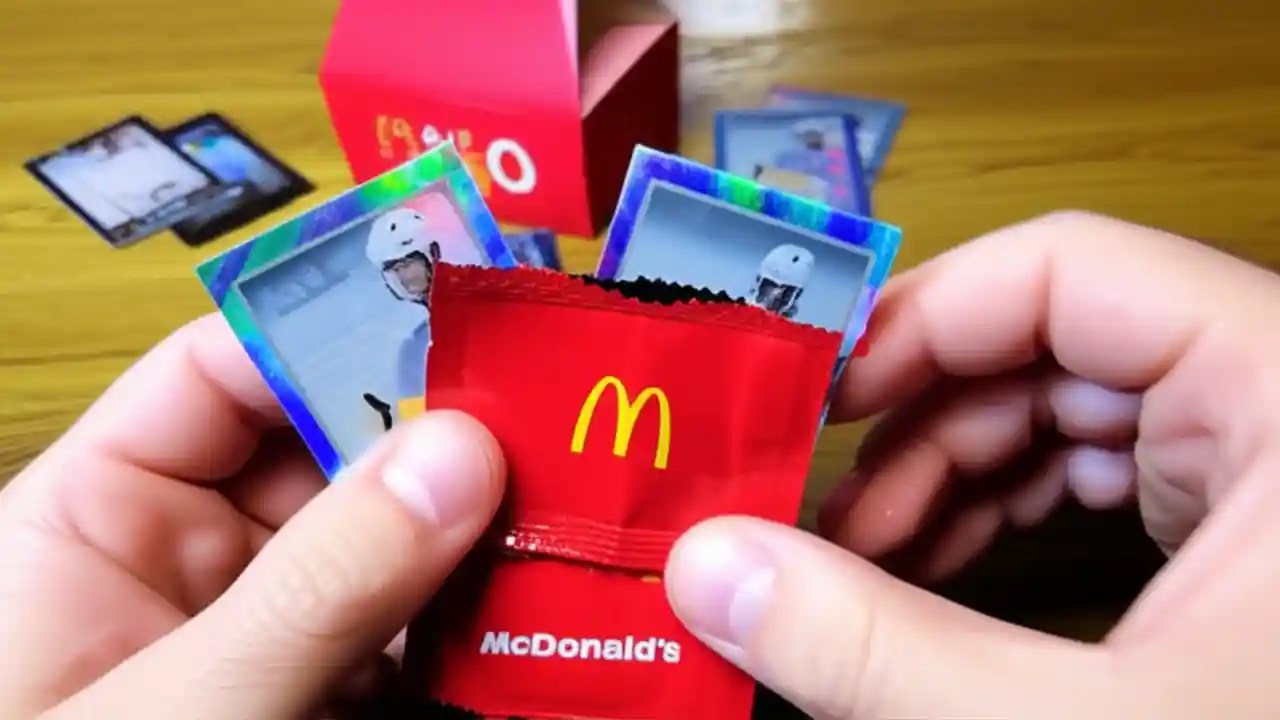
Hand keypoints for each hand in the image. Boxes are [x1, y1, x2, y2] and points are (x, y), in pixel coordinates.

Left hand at [0, 315, 504, 718]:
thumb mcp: (177, 705)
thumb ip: (310, 589)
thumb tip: (453, 458)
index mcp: (98, 519)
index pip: (219, 374)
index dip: (331, 333)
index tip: (449, 317)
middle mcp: (192, 560)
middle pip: (330, 450)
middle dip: (433, 435)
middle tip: (545, 417)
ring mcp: (273, 633)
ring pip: (391, 539)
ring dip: (472, 524)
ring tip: (566, 498)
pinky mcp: (336, 694)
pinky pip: (418, 625)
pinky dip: (480, 614)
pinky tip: (539, 593)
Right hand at [664, 211, 1279, 718]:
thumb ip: (877, 650)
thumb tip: (708, 574)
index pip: (1070, 271)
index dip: (922, 320)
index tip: (811, 402)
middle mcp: (1279, 403)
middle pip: (1048, 344)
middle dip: (915, 432)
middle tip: (816, 525)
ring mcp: (1263, 466)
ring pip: (1061, 415)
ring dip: (941, 486)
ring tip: (858, 572)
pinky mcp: (1244, 528)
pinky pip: (1095, 479)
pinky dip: (997, 524)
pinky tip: (930, 586)